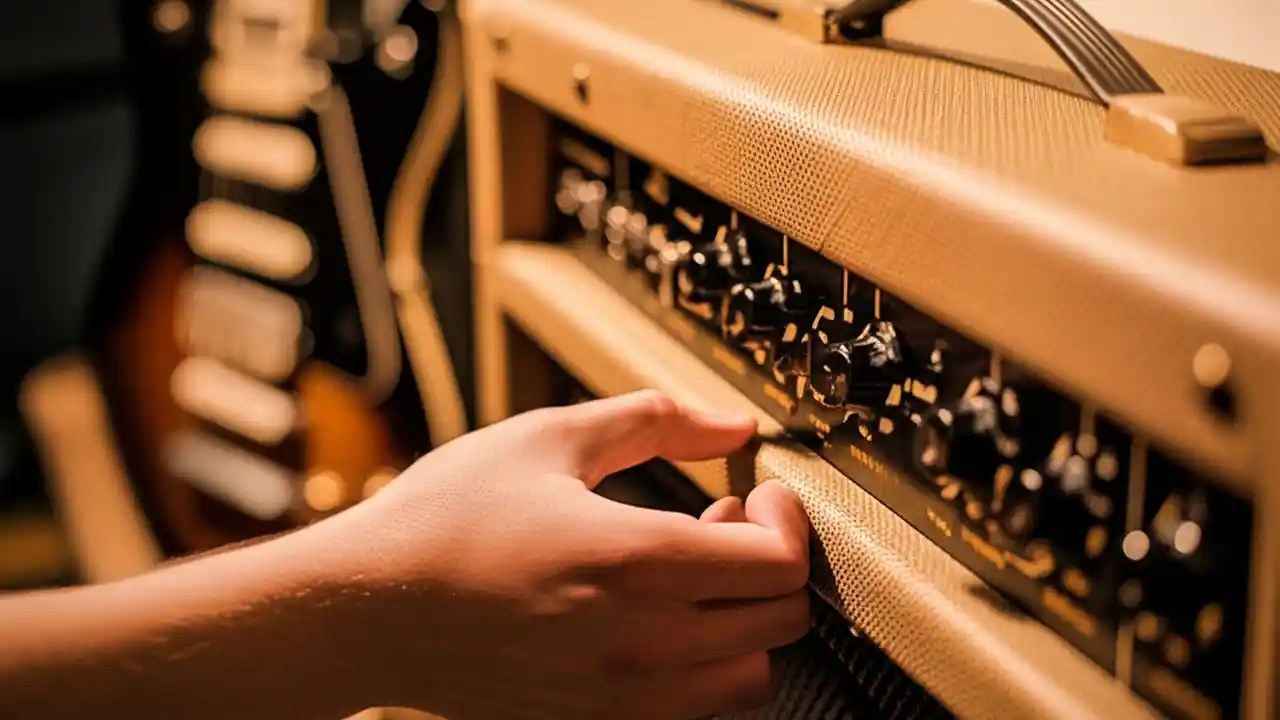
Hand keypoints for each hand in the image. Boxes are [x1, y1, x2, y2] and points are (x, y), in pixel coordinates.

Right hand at [312, 390, 811, 718]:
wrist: (366, 611)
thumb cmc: (445, 521)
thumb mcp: (548, 438)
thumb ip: (655, 421)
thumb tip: (732, 425)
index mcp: (636, 562)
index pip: (780, 564)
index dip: (788, 521)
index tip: (758, 494)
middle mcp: (641, 644)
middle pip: (781, 622)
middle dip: (774, 564)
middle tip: (728, 523)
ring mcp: (621, 699)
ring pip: (748, 678)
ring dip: (744, 622)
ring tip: (693, 575)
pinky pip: (692, 709)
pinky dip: (701, 666)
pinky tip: (655, 617)